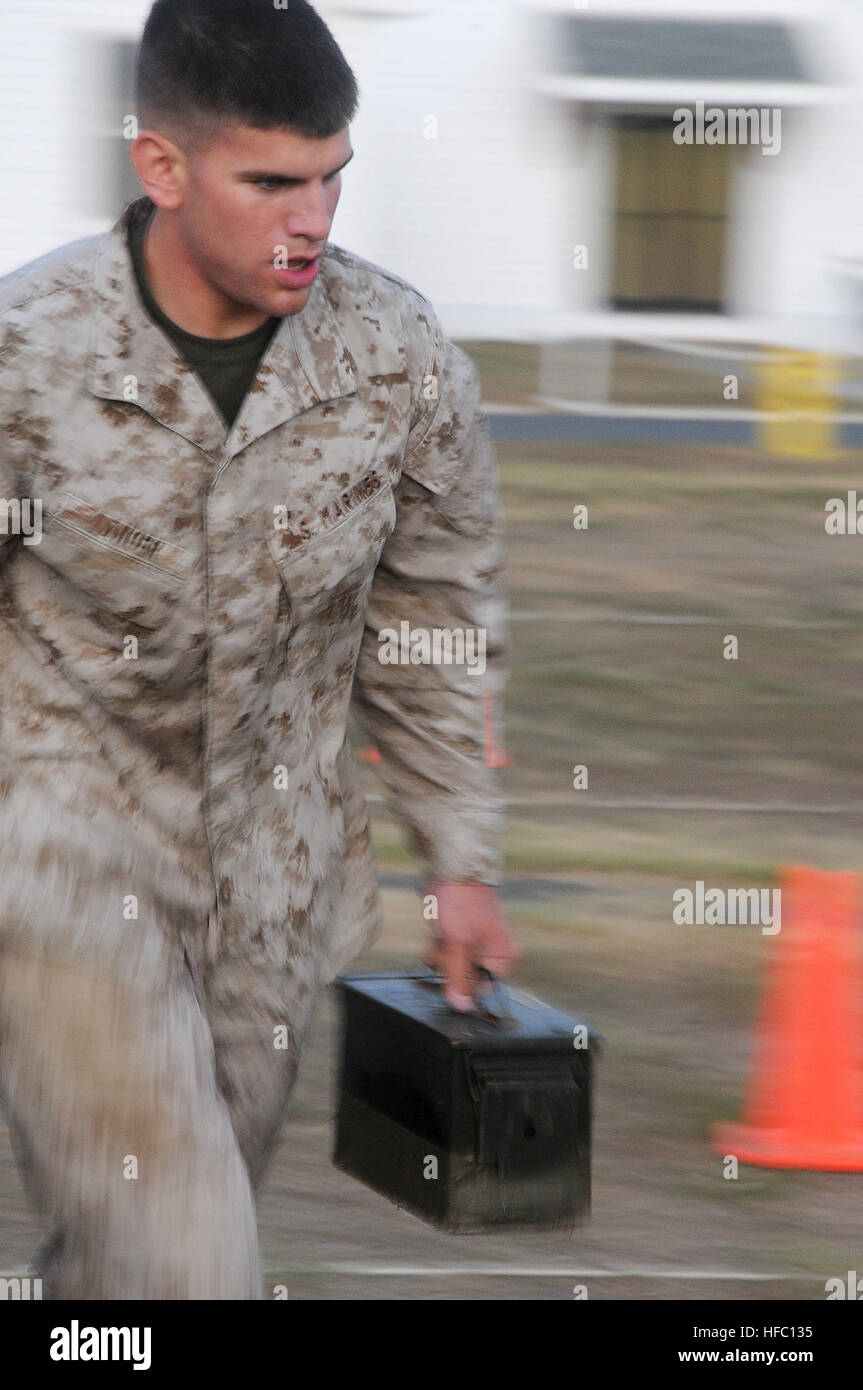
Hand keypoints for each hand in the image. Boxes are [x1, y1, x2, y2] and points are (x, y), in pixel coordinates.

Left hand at [423, 881, 520, 1012]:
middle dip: (449, 962)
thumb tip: (462, 1006)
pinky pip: (448, 949)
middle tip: (445, 941)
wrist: (452, 867)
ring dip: (441, 951)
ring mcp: (478, 942)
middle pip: (465, 977)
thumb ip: (460, 977)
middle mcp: (495, 952)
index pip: (481, 990)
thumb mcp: (458, 944)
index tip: (450, 964)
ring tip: (442, 929)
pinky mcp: (464, 933)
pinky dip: (440, 941)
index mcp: (504, 957)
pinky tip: (439, 925)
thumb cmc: (461, 902)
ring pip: (453, 963)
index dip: (461, 982)